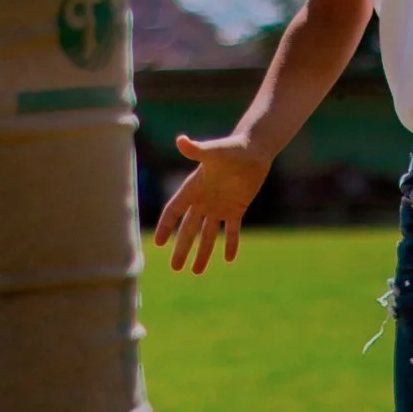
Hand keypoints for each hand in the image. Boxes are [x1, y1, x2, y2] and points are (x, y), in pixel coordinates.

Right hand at [152, 133, 271, 275]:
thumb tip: (180, 140)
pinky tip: (228, 258)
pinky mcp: (236, 209)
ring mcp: (219, 206)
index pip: (174, 210)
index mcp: (193, 188)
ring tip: (196, 271)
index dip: (166, 226)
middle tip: (175, 268)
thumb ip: (196, 150)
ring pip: (208, 234)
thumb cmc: (232, 147)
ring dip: (203, 252)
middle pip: (189, 229)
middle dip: (182, 248)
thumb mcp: (214, 151)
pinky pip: (232, 230)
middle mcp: (203, 200)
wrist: (254, 149)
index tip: (158, 243)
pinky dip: (230, 243)